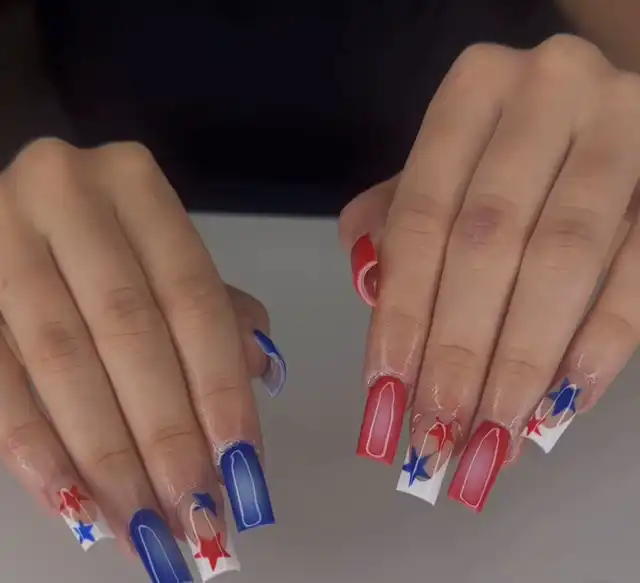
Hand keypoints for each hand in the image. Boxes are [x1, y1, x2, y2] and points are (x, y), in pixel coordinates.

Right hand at [0, 139, 285, 580]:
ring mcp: (0, 237)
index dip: (219, 386)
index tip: (241, 465)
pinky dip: (33, 443)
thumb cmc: (104, 234)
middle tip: (195, 514)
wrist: (18, 209)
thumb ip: (213, 307)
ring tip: (143, 526)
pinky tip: (71, 501)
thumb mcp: (163, 252)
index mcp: (135, 184)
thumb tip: (260, 372)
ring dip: (105, 455)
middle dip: (166, 433)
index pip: (193, 298)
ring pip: (61, 360)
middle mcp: (66, 197)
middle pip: (130, 332)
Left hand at [341, 35, 639, 511]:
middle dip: (460, 346)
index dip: (403, 308)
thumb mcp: (447, 162)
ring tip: (495, 432)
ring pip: (563, 258)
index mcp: (474, 90)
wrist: (602, 106)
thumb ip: (400, 216)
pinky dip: (603, 339)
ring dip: (524, 358)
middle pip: (488, 240)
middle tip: (440, 426)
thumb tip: (372, 289)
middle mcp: (548, 95)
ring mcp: (623, 128)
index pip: (422, 216)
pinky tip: (566, 400)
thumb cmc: (510, 144)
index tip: (387, 390)